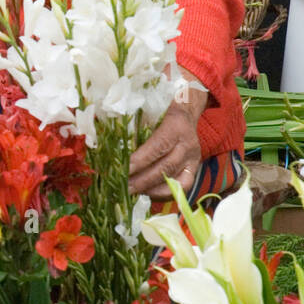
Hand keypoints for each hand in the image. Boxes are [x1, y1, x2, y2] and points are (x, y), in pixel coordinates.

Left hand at [129, 72, 206, 199]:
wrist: (188, 109)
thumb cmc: (162, 109)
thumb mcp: (149, 111)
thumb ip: (133, 125)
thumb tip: (109, 140)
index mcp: (176, 126)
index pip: (157, 147)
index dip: (139, 161)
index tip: (123, 170)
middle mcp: (187, 144)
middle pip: (165, 168)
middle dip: (142, 181)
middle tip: (123, 187)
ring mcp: (193, 158)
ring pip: (174, 181)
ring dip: (151, 190)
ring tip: (133, 193)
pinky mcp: (194, 168)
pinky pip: (182, 187)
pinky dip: (163, 193)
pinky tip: (147, 193)